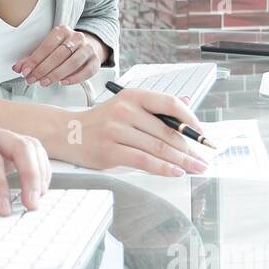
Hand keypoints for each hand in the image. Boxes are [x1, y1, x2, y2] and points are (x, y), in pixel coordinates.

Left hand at [0, 121, 50, 219]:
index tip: (4, 210)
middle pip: (19, 146)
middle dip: (30, 176)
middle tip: (31, 205)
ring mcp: (1, 136)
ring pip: (31, 146)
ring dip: (39, 173)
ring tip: (37, 200)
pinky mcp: (10, 145)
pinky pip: (33, 152)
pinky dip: (40, 169)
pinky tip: (38, 190)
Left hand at [12, 25, 106, 86]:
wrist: (85, 47)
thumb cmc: (62, 49)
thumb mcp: (47, 50)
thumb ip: (32, 59)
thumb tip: (17, 68)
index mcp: (63, 30)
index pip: (47, 45)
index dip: (35, 59)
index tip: (25, 70)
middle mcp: (77, 37)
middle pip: (59, 54)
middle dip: (43, 69)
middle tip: (33, 79)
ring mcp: (88, 48)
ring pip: (73, 62)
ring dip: (57, 74)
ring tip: (45, 82)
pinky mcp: (96, 60)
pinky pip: (87, 71)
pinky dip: (75, 78)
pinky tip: (63, 82)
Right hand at [65, 88, 210, 175]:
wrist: (67, 132)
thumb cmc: (100, 121)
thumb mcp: (126, 105)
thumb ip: (156, 105)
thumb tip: (187, 102)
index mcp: (132, 96)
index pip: (170, 104)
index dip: (190, 120)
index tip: (202, 134)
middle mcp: (124, 110)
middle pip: (167, 131)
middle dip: (189, 149)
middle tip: (202, 159)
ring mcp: (116, 131)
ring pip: (158, 148)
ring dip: (181, 161)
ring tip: (194, 168)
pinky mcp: (110, 151)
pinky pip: (144, 161)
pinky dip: (163, 168)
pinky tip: (175, 171)